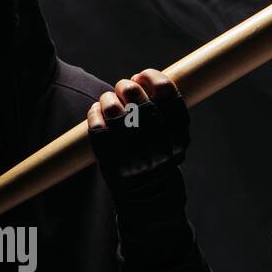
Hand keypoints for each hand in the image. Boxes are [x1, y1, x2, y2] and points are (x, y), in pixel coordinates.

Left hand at [87, 69, 189, 187]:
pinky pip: (97, 128)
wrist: (149, 196)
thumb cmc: (158, 156)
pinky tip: (97, 112)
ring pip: (114, 110)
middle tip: (123, 87)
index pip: (167, 94)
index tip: (143, 76)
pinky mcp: (111, 162)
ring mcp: (133, 154)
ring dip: (108, 98)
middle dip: (126, 86)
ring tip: (109, 101)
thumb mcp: (173, 136)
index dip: (153, 78)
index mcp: (177, 135)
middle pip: (137, 98)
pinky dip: (94, 114)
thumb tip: (136, 79)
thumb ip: (161, 109)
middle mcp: (157, 144)